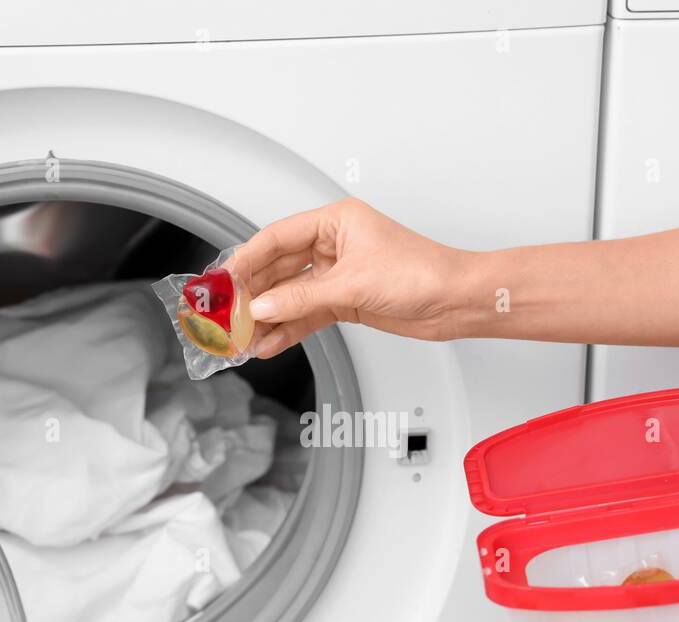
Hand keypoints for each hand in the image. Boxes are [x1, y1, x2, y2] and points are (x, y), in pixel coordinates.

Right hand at [226, 198, 471, 358]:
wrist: (455, 300)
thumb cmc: (422, 272)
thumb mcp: (353, 284)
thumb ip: (302, 297)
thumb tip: (262, 307)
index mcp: (336, 222)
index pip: (277, 237)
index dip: (246, 259)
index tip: (223, 280)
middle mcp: (334, 245)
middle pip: (279, 268)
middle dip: (253, 293)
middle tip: (227, 315)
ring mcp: (338, 274)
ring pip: (291, 295)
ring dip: (268, 317)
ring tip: (244, 338)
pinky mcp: (346, 301)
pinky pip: (307, 314)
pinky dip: (289, 329)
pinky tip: (270, 343)